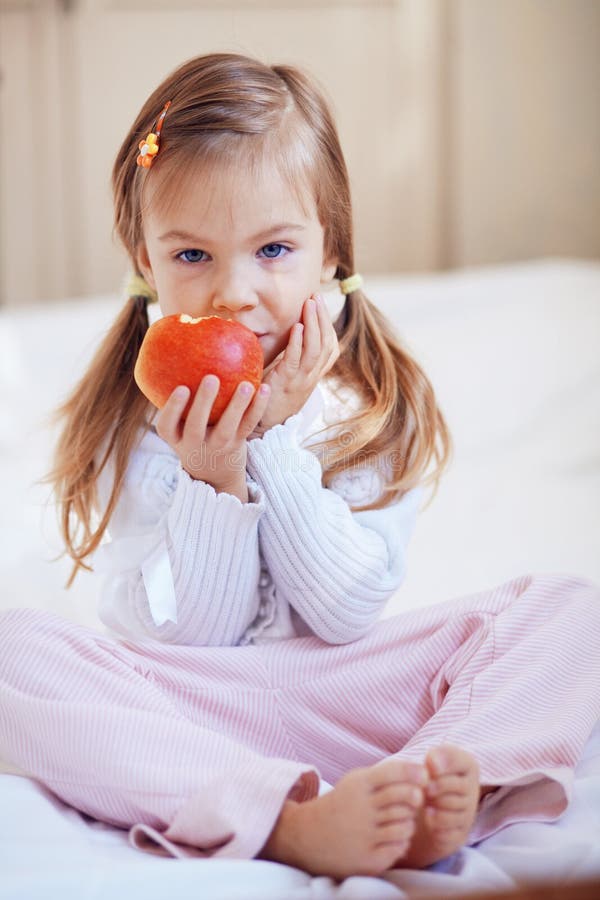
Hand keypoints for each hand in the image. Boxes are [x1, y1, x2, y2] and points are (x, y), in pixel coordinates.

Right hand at [155, 376, 270, 501]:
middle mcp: (193, 444)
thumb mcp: (179, 426)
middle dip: (203, 402)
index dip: (172, 408)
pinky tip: (264, 389)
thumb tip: (180, 350)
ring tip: (246, 385)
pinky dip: (257, 408)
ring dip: (237, 405)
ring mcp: (217, 446)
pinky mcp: (237, 445)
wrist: (214, 474)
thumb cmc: (194, 435)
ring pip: (227, 428)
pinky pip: (248, 426)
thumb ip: (179, 400)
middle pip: (196, 426)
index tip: (181, 388)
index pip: (166, 425)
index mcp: (174, 437)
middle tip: (211, 378)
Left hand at [254, 294, 339, 435]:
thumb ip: (287, 358)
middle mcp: (312, 377)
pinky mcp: (288, 384)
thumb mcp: (285, 377)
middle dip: (323, 317)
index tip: (320, 304)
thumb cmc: (269, 399)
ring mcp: (302, 381)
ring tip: (310, 303)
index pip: (330, 347)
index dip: (328, 324)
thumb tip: (278, 333)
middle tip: (316, 296)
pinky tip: (298, 327)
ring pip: (316, 349)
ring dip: (314, 324)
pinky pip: (297, 361)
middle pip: (327, 343)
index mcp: (314, 375)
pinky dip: (299, 343)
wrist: (262, 426)